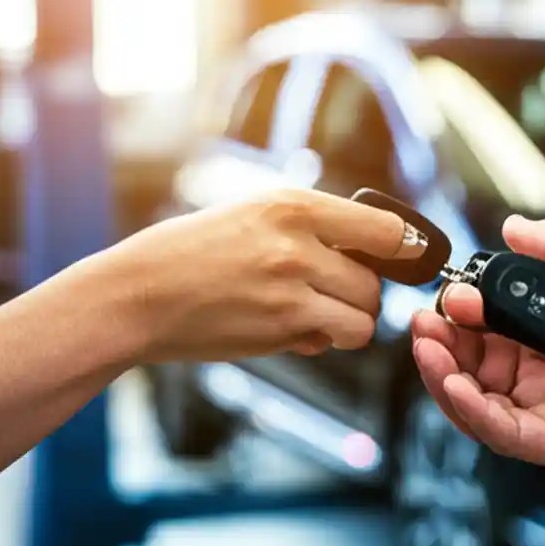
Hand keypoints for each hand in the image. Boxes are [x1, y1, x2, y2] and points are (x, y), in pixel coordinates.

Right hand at [100, 189, 420, 361]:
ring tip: (313, 317)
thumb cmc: (188, 255)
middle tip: (331, 296)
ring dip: (346, 324)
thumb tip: (374, 249)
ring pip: (362, 319)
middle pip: (375, 283)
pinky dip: (318, 341)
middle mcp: (297, 241)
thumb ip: (307, 228)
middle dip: (361, 297)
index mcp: (291, 204)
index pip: (385, 228)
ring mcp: (291, 288)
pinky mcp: (280, 327)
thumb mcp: (248, 216)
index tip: (409, 259)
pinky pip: (329, 339)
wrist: (135, 295)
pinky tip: (285, 330)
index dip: (406, 249)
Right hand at [412, 216, 544, 468]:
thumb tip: (510, 227)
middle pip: (466, 367)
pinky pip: (504, 432)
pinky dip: (473, 412)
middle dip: (436, 346)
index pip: (479, 329)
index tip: (447, 295)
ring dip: (441, 378)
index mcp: (541, 334)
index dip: (455, 315)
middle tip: (423, 324)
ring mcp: (544, 408)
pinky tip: (458, 384)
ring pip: (473, 403)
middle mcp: (535, 374)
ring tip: (429, 349)